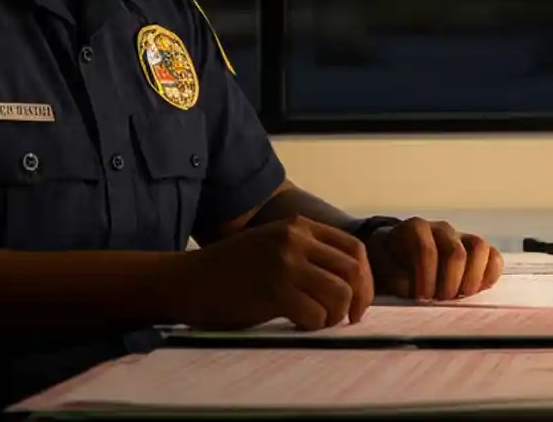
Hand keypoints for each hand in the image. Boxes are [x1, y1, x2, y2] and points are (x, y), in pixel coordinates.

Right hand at [173, 215, 373, 330]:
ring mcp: (284, 263)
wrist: (187, 280)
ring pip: (340, 294)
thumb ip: (307, 255)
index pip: (354, 249)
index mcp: (298, 227)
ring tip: (317, 322)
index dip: (365, 279)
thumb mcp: (272, 247)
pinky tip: (296, 325)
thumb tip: (350, 285)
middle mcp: (295, 240)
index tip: (358, 302)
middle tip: (348, 319)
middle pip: (353, 270)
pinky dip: (312, 326)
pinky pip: (316, 315)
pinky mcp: (273, 290)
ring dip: (334, 316)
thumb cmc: (229, 271)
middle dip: (360, 300)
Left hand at [365, 218, 503, 300]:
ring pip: (480, 248)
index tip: (421, 297)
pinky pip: (493, 257)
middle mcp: (440, 228)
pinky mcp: (476, 250)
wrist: (395, 255)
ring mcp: (461, 237)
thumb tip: (410, 288)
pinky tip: (476, 291)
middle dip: (449, 282)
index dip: (426, 277)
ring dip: (472, 278)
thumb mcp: (382, 268)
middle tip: (441, 299)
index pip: (427, 250)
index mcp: (415, 228)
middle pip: (456, 252)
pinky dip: (489, 275)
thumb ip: (394, 278)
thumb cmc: (389, 263)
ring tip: (460, 296)